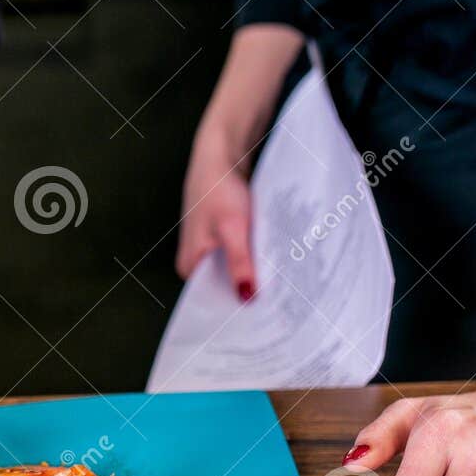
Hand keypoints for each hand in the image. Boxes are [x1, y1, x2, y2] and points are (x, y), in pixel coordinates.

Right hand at [174, 23, 305, 298]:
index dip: (237, 313)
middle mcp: (197, 262)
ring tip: (284, 291)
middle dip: (251, 296)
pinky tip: (278, 266)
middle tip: (283, 311)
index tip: (265, 324)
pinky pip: (243, 257)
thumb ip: (240, 265)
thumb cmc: (219, 189)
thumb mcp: (233, 229)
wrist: (222, 151)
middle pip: (226, 288)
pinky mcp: (226, 236)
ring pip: (236, 271)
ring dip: (258, 277)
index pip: (213, 301)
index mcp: (190, 267)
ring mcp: (211, 249)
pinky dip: (259, 261)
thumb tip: (248, 300)